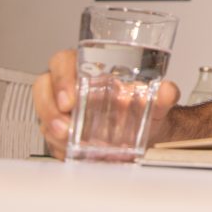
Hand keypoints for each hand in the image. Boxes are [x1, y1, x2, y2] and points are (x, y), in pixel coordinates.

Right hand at [32, 49, 179, 158]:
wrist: (150, 132)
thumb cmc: (146, 107)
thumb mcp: (158, 101)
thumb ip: (165, 95)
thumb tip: (167, 91)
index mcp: (90, 68)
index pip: (63, 61)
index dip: (61, 76)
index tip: (70, 97)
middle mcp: (73, 86)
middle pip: (44, 85)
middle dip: (49, 106)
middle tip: (65, 123)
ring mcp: (63, 109)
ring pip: (43, 112)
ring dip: (51, 127)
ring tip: (67, 137)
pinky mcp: (62, 131)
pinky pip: (49, 136)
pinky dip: (58, 145)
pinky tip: (71, 150)